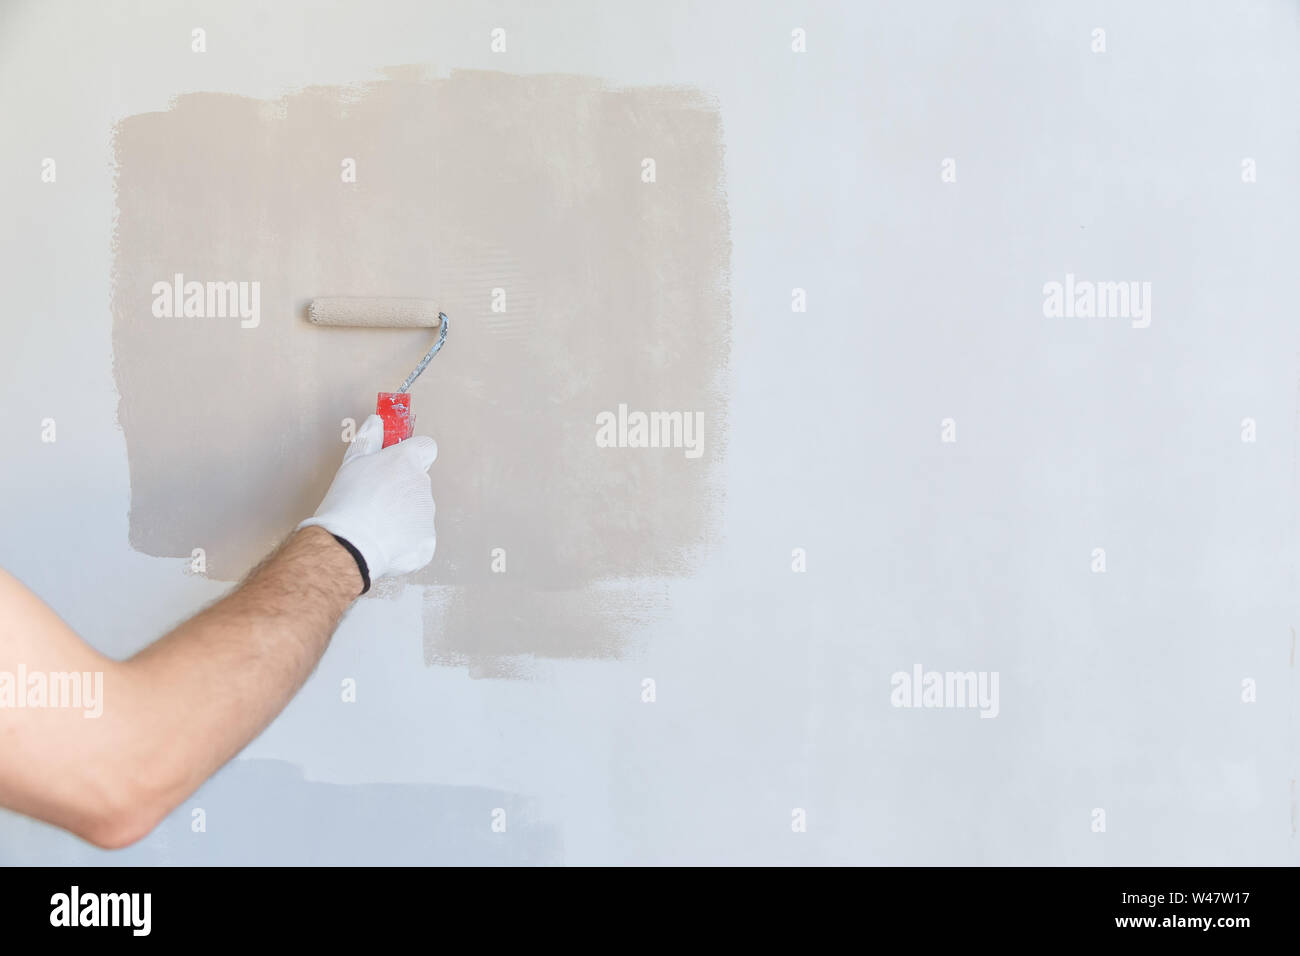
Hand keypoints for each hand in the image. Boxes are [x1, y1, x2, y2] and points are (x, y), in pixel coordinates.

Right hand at [298, 414, 437, 589]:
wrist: (349, 545)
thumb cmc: (346, 503)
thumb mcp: (351, 463)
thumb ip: (369, 439)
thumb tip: (377, 421)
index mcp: (407, 461)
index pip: (427, 448)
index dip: (414, 455)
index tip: (398, 464)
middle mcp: (423, 484)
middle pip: (419, 483)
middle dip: (402, 491)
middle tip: (375, 503)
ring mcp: (427, 514)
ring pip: (418, 512)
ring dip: (402, 517)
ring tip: (374, 526)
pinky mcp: (427, 541)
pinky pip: (418, 538)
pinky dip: (405, 542)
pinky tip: (383, 543)